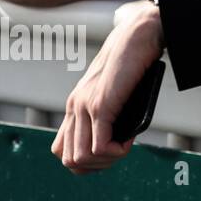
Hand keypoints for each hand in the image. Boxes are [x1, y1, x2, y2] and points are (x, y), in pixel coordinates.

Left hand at [51, 0, 162, 173]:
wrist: (138, 35)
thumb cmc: (134, 60)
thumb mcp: (116, 89)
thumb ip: (110, 109)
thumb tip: (119, 135)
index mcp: (76, 104)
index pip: (63, 150)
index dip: (86, 161)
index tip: (110, 151)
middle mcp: (75, 107)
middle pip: (70, 159)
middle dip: (97, 165)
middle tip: (119, 152)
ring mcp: (85, 106)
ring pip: (82, 157)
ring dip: (107, 160)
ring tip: (125, 146)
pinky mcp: (101, 105)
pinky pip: (100, 145)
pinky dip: (117, 151)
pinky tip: (129, 140)